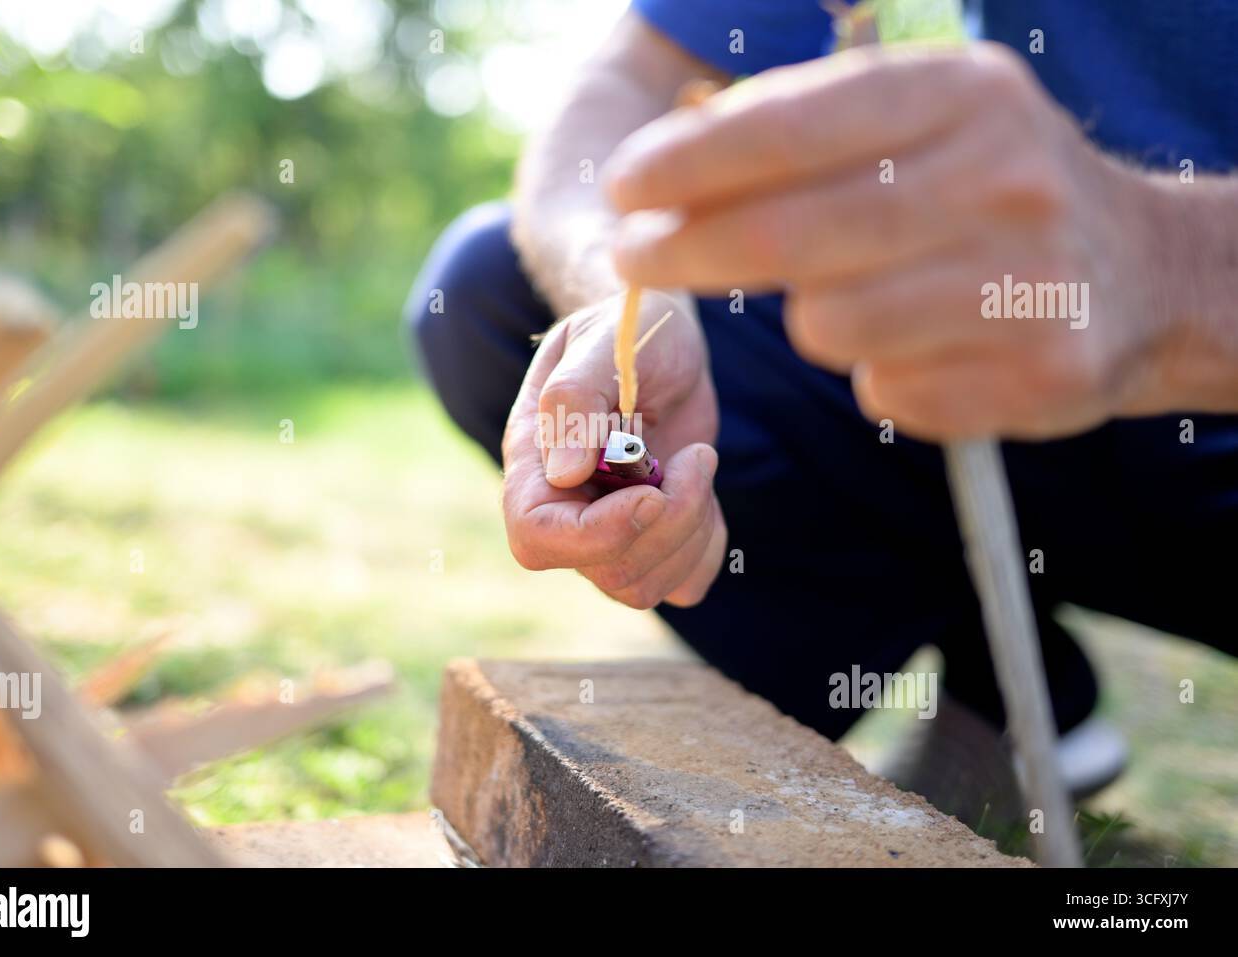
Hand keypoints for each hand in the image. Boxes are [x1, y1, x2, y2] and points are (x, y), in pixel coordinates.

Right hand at [501, 290, 724, 608]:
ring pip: (643, 585)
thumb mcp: (604, 344)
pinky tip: (703, 492)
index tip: (651, 494)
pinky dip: (706, 547)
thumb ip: (576, 400)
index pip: (538, 537)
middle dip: (669, 521)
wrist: (663, 342)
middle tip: (697, 455)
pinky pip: (681, 585)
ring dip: (692, 530)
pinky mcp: (653, 542)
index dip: (598, 534)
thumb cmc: (627, 333)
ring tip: (699, 461)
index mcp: (535, 464)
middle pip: (608, 570)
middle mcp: (564, 510)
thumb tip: (564, 474)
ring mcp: (607, 533)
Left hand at [605, 42, 1170, 439]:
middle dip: (688, 251)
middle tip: (634, 259)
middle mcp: (1004, 179)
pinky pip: (888, 390)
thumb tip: (674, 165)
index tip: (622, 190)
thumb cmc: (993, 188)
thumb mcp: (925, 119)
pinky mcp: (1035, 372)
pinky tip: (925, 344)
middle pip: (793, 235)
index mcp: (965, 95)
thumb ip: (814, 129)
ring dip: (813, 318)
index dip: (690, 165)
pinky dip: (880, 373)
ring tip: (851, 297)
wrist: (1144, 274)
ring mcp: (1027, 283)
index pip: (794, 129)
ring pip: (830, 324)